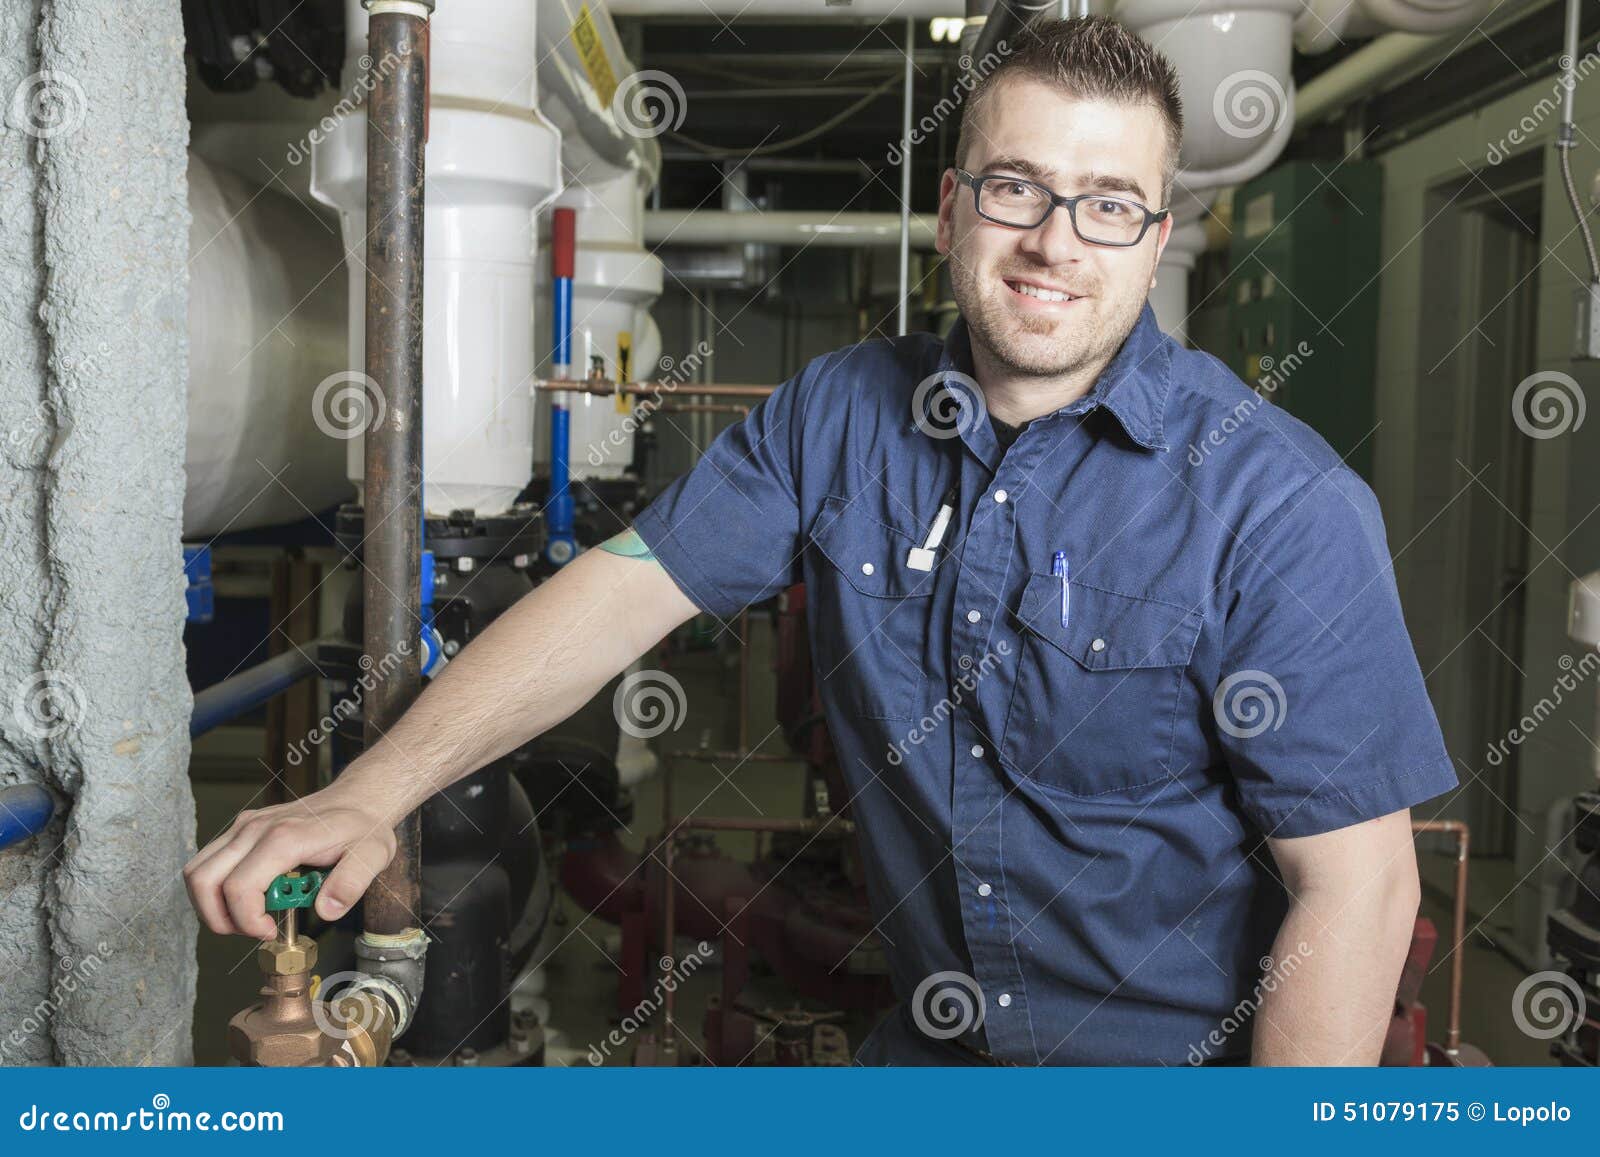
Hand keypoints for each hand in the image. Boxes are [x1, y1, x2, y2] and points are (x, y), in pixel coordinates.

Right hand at [183, 784, 398, 938]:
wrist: (358, 799)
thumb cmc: (362, 826)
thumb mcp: (373, 855)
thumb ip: (352, 883)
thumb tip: (326, 910)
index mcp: (285, 837)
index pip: (239, 887)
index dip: (247, 921)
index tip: (269, 932)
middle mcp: (256, 828)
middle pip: (204, 881)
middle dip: (220, 918)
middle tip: (253, 930)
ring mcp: (245, 826)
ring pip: (197, 871)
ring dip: (211, 905)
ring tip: (247, 916)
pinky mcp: (241, 829)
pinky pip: (208, 862)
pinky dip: (215, 889)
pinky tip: (247, 897)